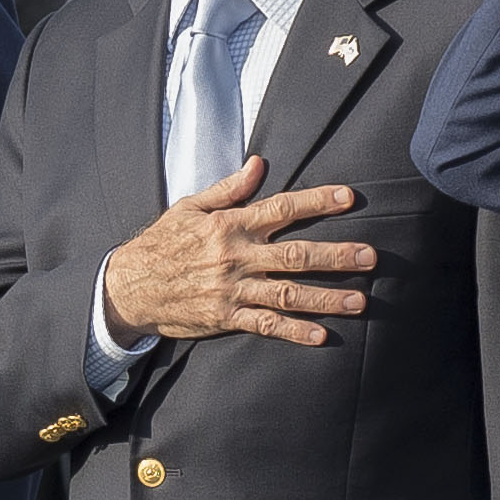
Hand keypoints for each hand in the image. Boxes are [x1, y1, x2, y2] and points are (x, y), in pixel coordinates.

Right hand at [95, 157, 375, 347]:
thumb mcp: (190, 207)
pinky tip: (321, 336)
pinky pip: (265, 326)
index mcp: (230, 225)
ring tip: (361, 300)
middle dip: (337, 256)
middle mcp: (236, 257)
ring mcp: (233, 290)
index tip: (349, 197)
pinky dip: (294, 332)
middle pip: (296, 255)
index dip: (317, 201)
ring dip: (327, 297)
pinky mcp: (226, 317)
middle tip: (371, 256)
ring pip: (288, 294)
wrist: (128, 288)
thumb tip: (260, 163)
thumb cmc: (161, 243)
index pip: (281, 208)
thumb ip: (229, 188)